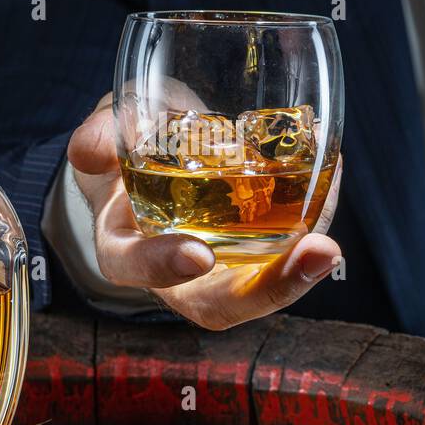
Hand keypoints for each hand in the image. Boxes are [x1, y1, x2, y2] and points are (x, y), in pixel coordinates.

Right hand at [66, 94, 342, 329]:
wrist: (161, 132)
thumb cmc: (132, 134)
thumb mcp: (112, 122)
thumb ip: (101, 131)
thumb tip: (92, 149)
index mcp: (123, 241)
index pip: (132, 267)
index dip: (162, 267)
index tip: (197, 255)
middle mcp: (175, 265)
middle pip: (218, 302)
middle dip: (268, 289)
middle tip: (314, 255)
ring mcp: (220, 259)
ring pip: (261, 284)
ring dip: (299, 269)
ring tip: (326, 245)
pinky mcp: (257, 239)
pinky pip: (286, 244)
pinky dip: (312, 216)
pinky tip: (332, 173)